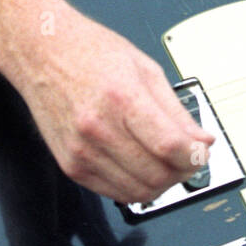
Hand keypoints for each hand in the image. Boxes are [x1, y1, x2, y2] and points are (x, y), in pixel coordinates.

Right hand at [12, 2, 214, 204]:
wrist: (42, 53)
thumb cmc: (89, 52)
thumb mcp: (144, 68)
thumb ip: (176, 110)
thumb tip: (201, 140)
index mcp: (121, 97)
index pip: (169, 145)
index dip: (195, 155)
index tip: (202, 151)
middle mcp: (98, 128)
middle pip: (157, 174)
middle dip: (183, 171)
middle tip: (189, 157)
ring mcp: (82, 151)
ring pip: (138, 191)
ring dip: (162, 183)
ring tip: (166, 163)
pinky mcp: (72, 166)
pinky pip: (115, 193)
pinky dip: (136, 187)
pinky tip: (141, 166)